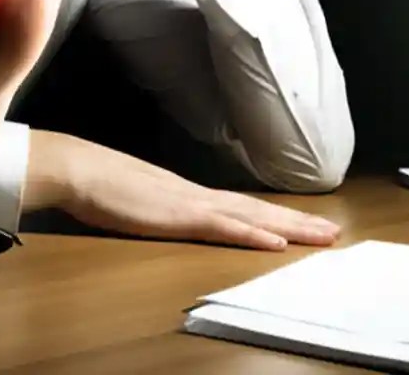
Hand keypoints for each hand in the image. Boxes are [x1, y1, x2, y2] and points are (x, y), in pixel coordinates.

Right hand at [28, 130, 339, 250]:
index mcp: (185, 192)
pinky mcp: (176, 215)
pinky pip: (222, 228)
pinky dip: (251, 235)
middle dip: (298, 221)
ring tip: (324, 236)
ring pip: (251, 217)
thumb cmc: (94, 180)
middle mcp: (195, 194)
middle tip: (334, 231)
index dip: (275, 214)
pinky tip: (275, 243)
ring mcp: (188, 203)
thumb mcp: (132, 195)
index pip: (241, 205)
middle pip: (257, 209)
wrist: (74, 166)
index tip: (304, 222)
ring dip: (290, 227)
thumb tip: (159, 210)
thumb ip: (152, 203)